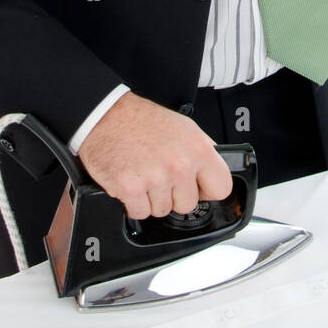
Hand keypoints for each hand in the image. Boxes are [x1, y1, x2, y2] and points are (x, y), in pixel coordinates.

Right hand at [76, 91, 233, 219]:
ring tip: (143, 174)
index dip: (207, 190)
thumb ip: (201, 151)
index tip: (198, 188)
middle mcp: (179, 165)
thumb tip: (211, 171)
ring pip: (163, 210)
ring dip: (151, 198)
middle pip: (187, 204)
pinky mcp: (131, 188)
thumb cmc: (140, 120)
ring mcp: (156, 178)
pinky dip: (133, 202)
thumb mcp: (183, 127)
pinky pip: (140, 212)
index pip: (221, 187)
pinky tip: (132, 180)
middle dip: (173, 195)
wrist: (105, 116)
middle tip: (160, 175)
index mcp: (197, 149)